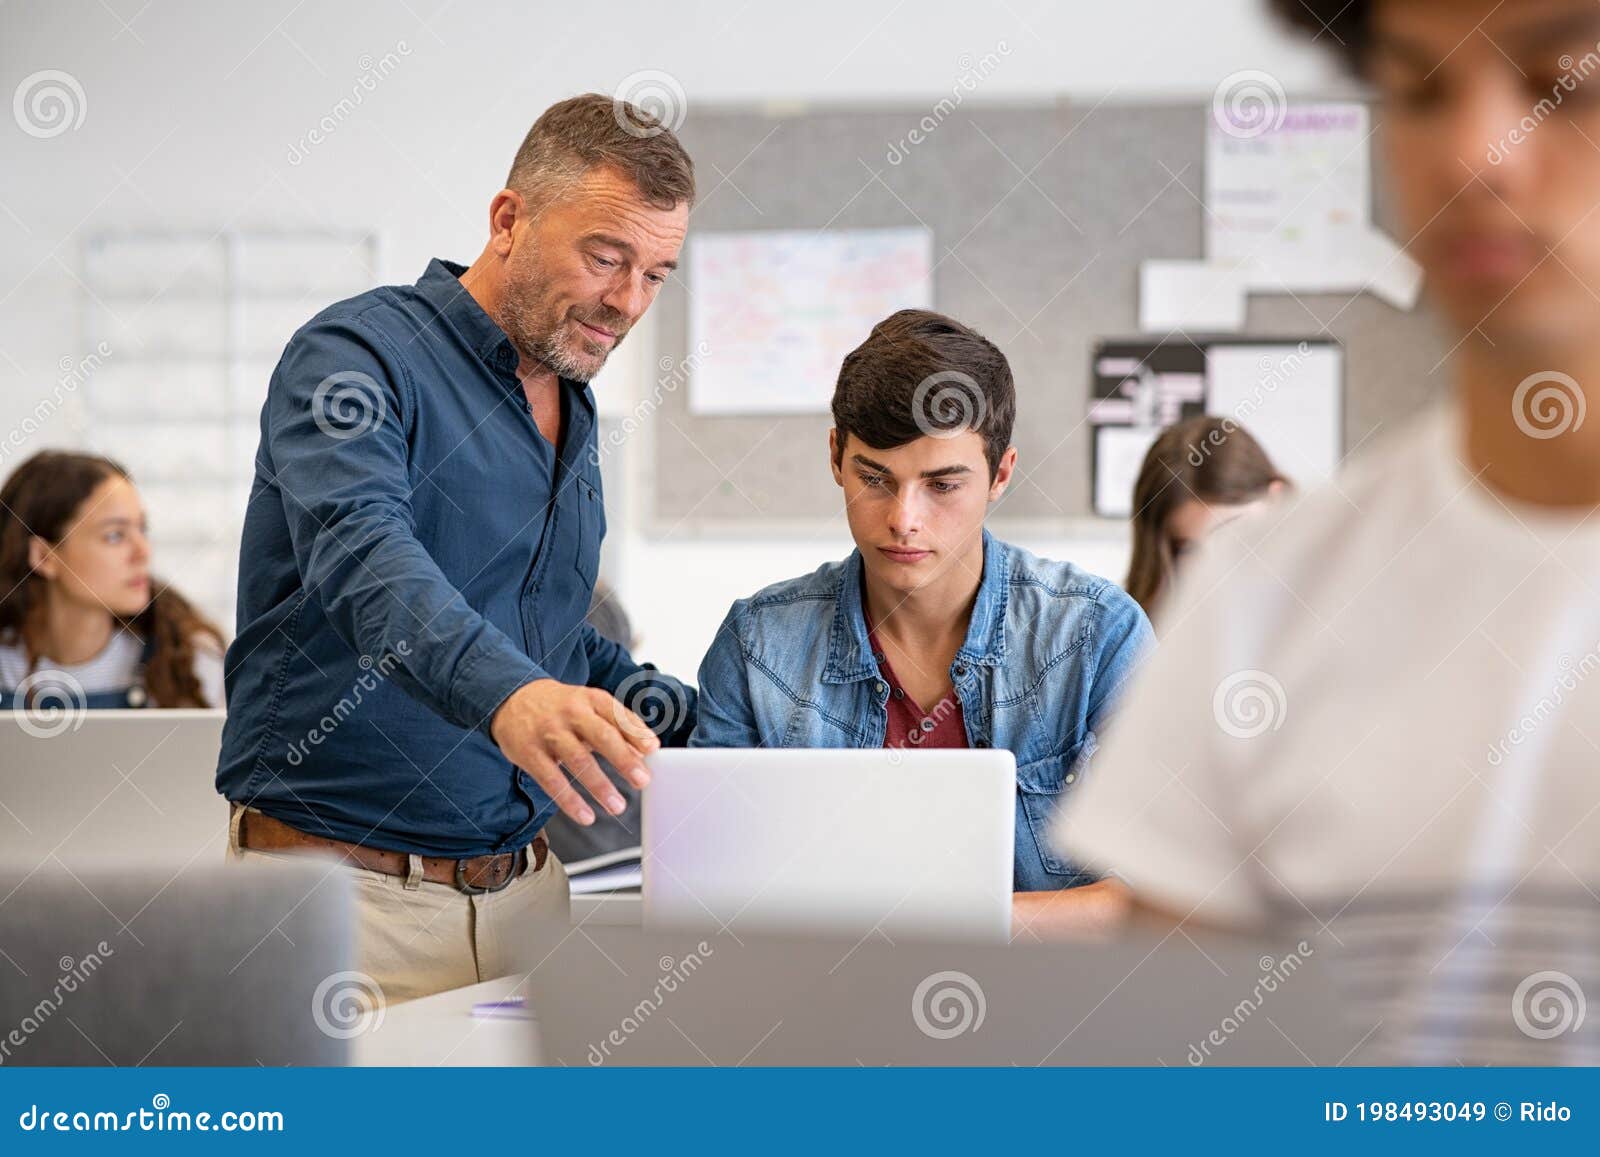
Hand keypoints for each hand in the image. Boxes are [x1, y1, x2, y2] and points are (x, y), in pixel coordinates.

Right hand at [490, 679, 656, 824]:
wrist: (510, 699)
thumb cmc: (560, 707)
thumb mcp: (589, 708)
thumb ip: (617, 728)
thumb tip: (644, 752)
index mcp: (590, 699)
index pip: (617, 714)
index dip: (636, 732)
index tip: (653, 749)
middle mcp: (570, 713)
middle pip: (601, 736)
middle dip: (624, 760)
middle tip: (643, 781)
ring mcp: (548, 732)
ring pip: (578, 760)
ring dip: (600, 786)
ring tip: (617, 806)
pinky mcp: (529, 753)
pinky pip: (552, 780)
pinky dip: (570, 801)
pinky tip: (586, 815)